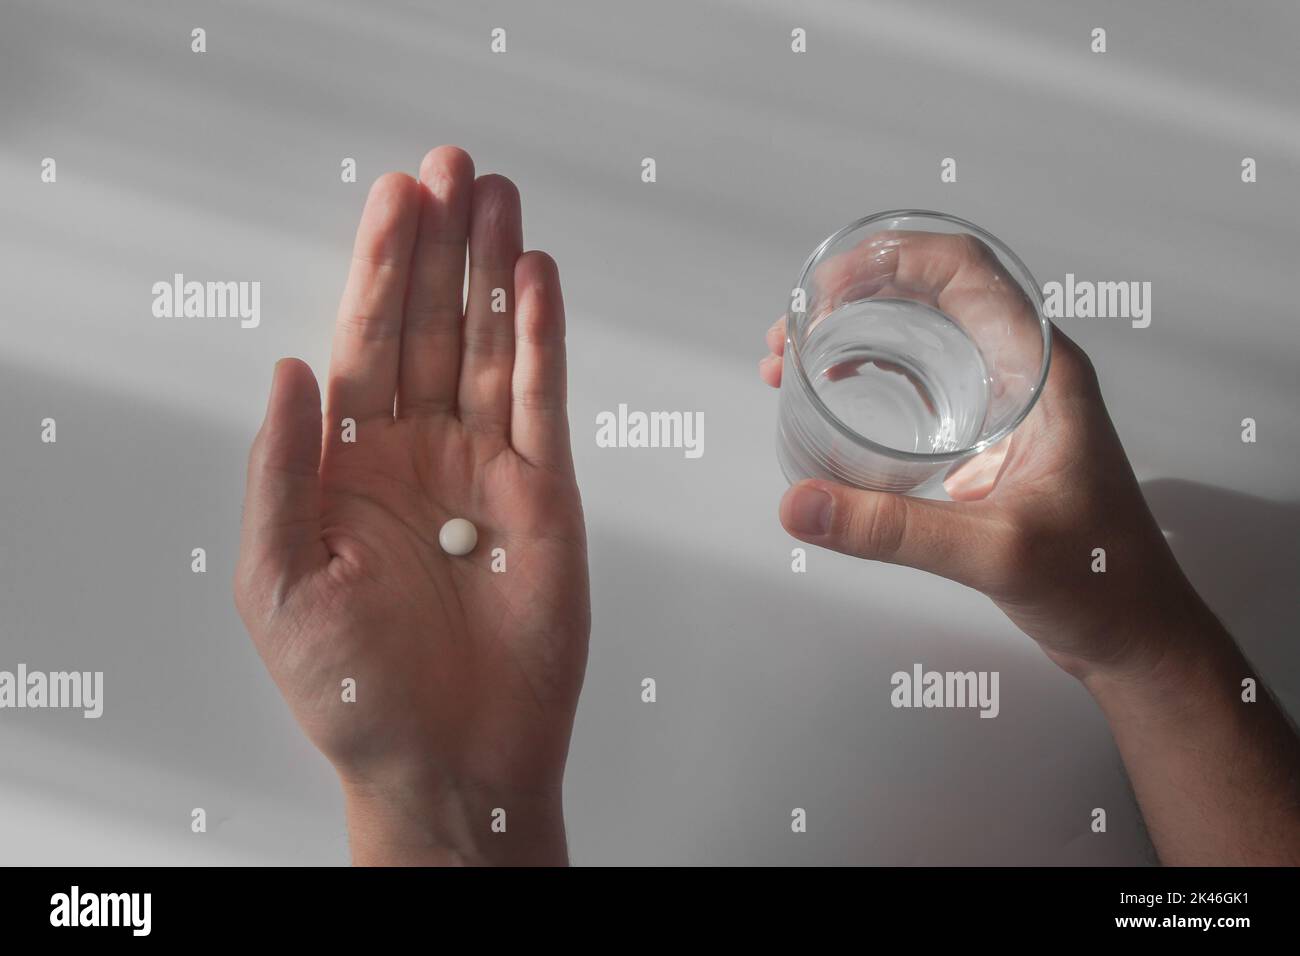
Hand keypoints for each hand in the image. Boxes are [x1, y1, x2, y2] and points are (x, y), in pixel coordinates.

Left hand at [235, 147, 588, 864]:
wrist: (448, 757)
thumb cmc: (354, 689)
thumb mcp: (279, 582)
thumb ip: (283, 471)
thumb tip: (288, 368)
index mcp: (350, 465)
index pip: (366, 344)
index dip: (378, 269)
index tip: (395, 196)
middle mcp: (420, 452)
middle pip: (433, 328)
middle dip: (439, 248)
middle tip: (453, 167)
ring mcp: (487, 468)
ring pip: (493, 350)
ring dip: (494, 273)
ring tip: (498, 198)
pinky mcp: (547, 493)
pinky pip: (544, 402)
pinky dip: (544, 340)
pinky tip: (536, 280)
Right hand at [759, 231, 1201, 680]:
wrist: (1136, 635)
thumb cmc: (1103, 583)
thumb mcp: (994, 551)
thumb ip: (894, 530)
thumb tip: (800, 504)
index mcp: (1043, 370)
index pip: (965, 270)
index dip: (889, 258)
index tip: (826, 289)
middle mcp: (1024, 373)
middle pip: (930, 294)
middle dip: (851, 296)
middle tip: (789, 330)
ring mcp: (1003, 406)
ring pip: (920, 338)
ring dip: (851, 336)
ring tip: (790, 361)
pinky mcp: (985, 442)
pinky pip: (919, 385)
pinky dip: (865, 379)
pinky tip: (829, 399)